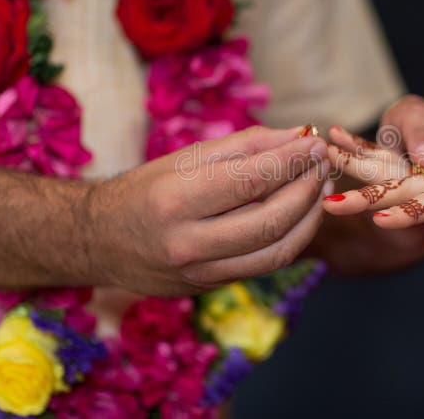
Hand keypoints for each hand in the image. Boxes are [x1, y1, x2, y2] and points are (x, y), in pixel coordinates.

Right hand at [87, 126, 330, 296]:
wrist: (100, 241)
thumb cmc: (145, 189)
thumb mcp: (187, 157)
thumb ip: (246, 145)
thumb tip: (299, 136)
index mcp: (175, 200)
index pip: (251, 179)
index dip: (292, 160)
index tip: (315, 143)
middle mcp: (187, 243)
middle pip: (270, 220)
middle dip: (307, 189)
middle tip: (323, 164)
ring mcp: (201, 272)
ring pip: (276, 251)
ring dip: (310, 218)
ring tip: (320, 187)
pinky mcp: (212, 286)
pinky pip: (265, 265)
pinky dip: (293, 238)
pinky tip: (302, 214)